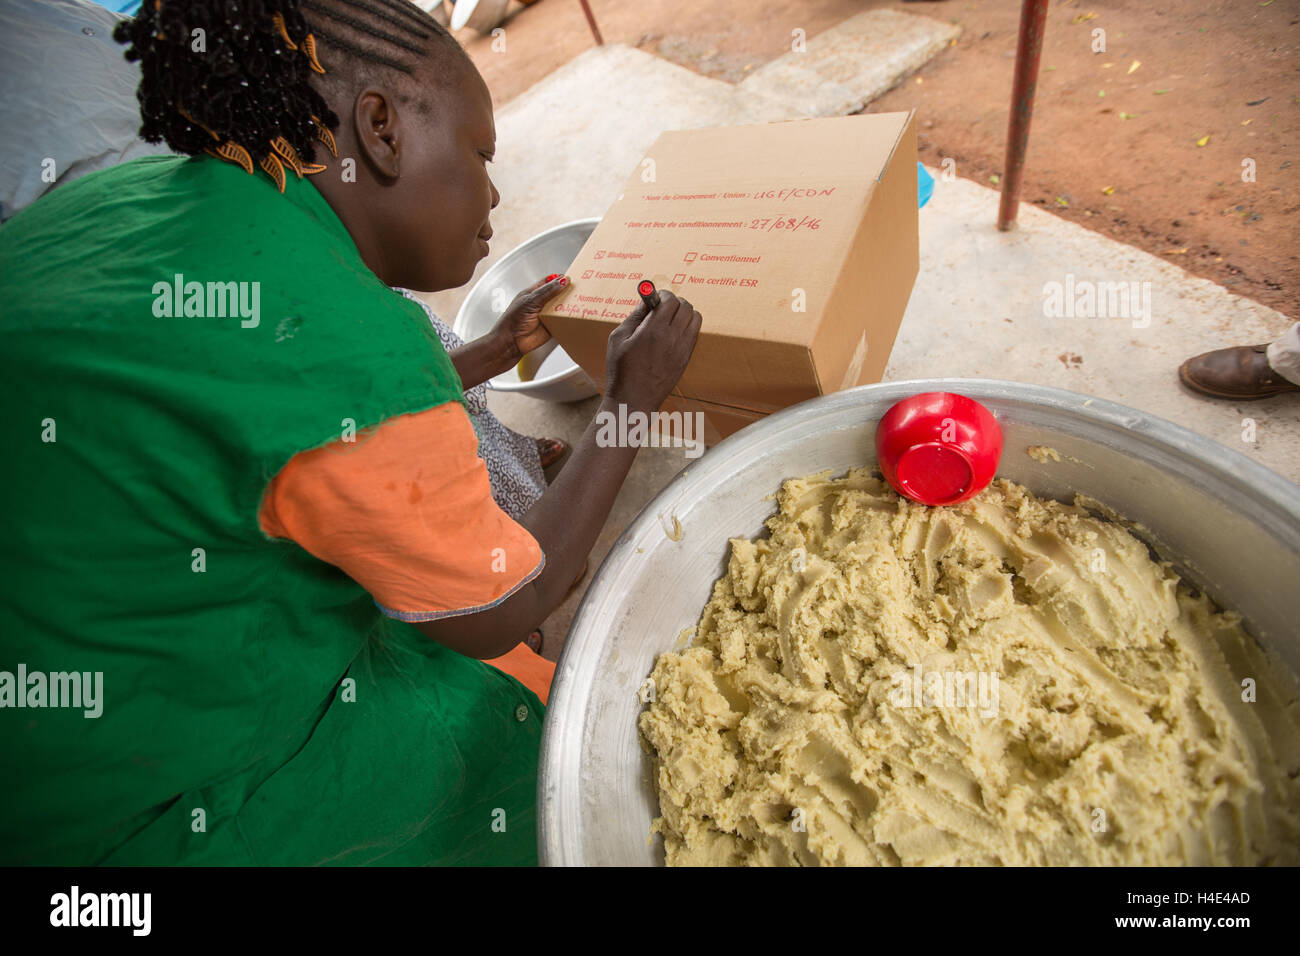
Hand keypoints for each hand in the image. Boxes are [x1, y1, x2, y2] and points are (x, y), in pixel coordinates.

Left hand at [492, 274, 569, 362]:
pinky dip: (567, 319)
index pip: (548, 282)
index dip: (559, 279)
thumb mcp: (531, 300)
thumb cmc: (513, 320)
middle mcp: (540, 303)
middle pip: (557, 294)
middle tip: (577, 290)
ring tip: (577, 302)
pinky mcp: (551, 326)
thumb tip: (561, 281)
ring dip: (568, 305)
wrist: (511, 342)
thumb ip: (547, 291)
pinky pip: (562, 321)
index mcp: (533, 293)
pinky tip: (572, 315)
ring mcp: (545, 315)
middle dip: (566, 292)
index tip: (570, 278)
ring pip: (561, 307)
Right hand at [604, 290, 701, 412]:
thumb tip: (646, 301)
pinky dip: (687, 328)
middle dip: (674, 302)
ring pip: (695, 318)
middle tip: (663, 307)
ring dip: (684, 313)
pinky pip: (694, 334)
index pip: (671, 300)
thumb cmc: (621, 370)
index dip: (663, 294)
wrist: (633, 400)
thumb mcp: (618, 338)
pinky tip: (672, 334)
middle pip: (686, 306)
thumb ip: (634, 316)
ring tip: (669, 320)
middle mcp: (672, 339)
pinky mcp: (686, 359)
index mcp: (653, 331)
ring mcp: (682, 350)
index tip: (656, 297)